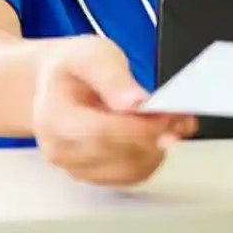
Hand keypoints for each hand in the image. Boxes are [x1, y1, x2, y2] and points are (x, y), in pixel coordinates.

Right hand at [32, 35, 195, 185]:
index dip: (138, 127)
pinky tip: (160, 136)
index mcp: (53, 117)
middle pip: (116, 154)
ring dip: (157, 148)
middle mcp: (60, 149)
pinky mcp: (94, 175)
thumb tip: (136, 102)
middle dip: (153, 135)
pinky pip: (131, 176)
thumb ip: (113, 78)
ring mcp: (76, 167)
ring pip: (128, 171)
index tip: (166, 114)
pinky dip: (152, 157)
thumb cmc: (72, 68)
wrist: (57, 84)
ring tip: (172, 124)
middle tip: (179, 116)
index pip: (99, 133)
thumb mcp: (91, 55)